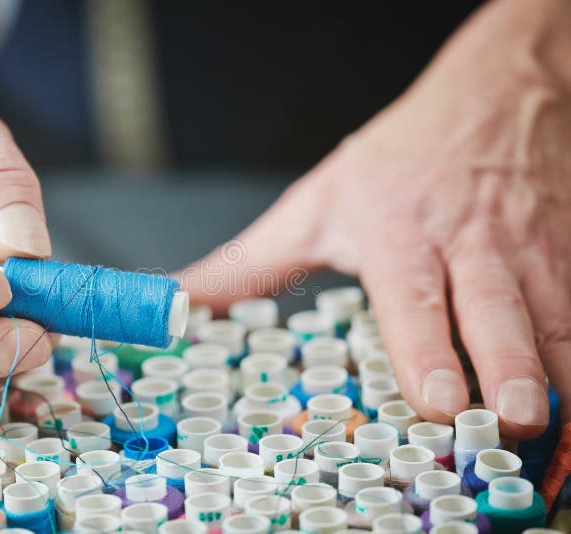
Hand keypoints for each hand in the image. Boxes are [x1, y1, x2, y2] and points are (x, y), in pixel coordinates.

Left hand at [184, 0, 570, 437]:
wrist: (491, 97)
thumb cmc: (395, 161)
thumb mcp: (312, 206)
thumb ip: (246, 266)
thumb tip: (179, 305)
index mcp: (401, 238)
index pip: (415, 299)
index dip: (428, 350)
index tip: (437, 398)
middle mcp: (472, 249)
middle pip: (500, 315)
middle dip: (513, 371)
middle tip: (516, 420)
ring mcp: (532, 254)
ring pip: (558, 322)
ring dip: (563, 379)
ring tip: (558, 436)